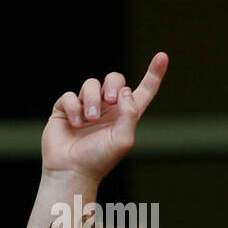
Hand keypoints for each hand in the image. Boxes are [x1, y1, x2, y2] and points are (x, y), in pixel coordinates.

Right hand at [41, 52, 168, 183]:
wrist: (70, 171)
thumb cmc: (98, 160)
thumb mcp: (123, 139)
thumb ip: (130, 113)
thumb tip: (125, 90)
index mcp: (125, 115)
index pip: (144, 90)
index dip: (154, 73)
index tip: (162, 57)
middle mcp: (106, 109)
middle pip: (115, 79)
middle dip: (112, 85)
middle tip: (109, 100)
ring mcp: (85, 108)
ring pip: (91, 85)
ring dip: (91, 100)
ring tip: (89, 120)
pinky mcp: (65, 111)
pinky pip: (69, 96)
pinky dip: (73, 107)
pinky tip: (75, 124)